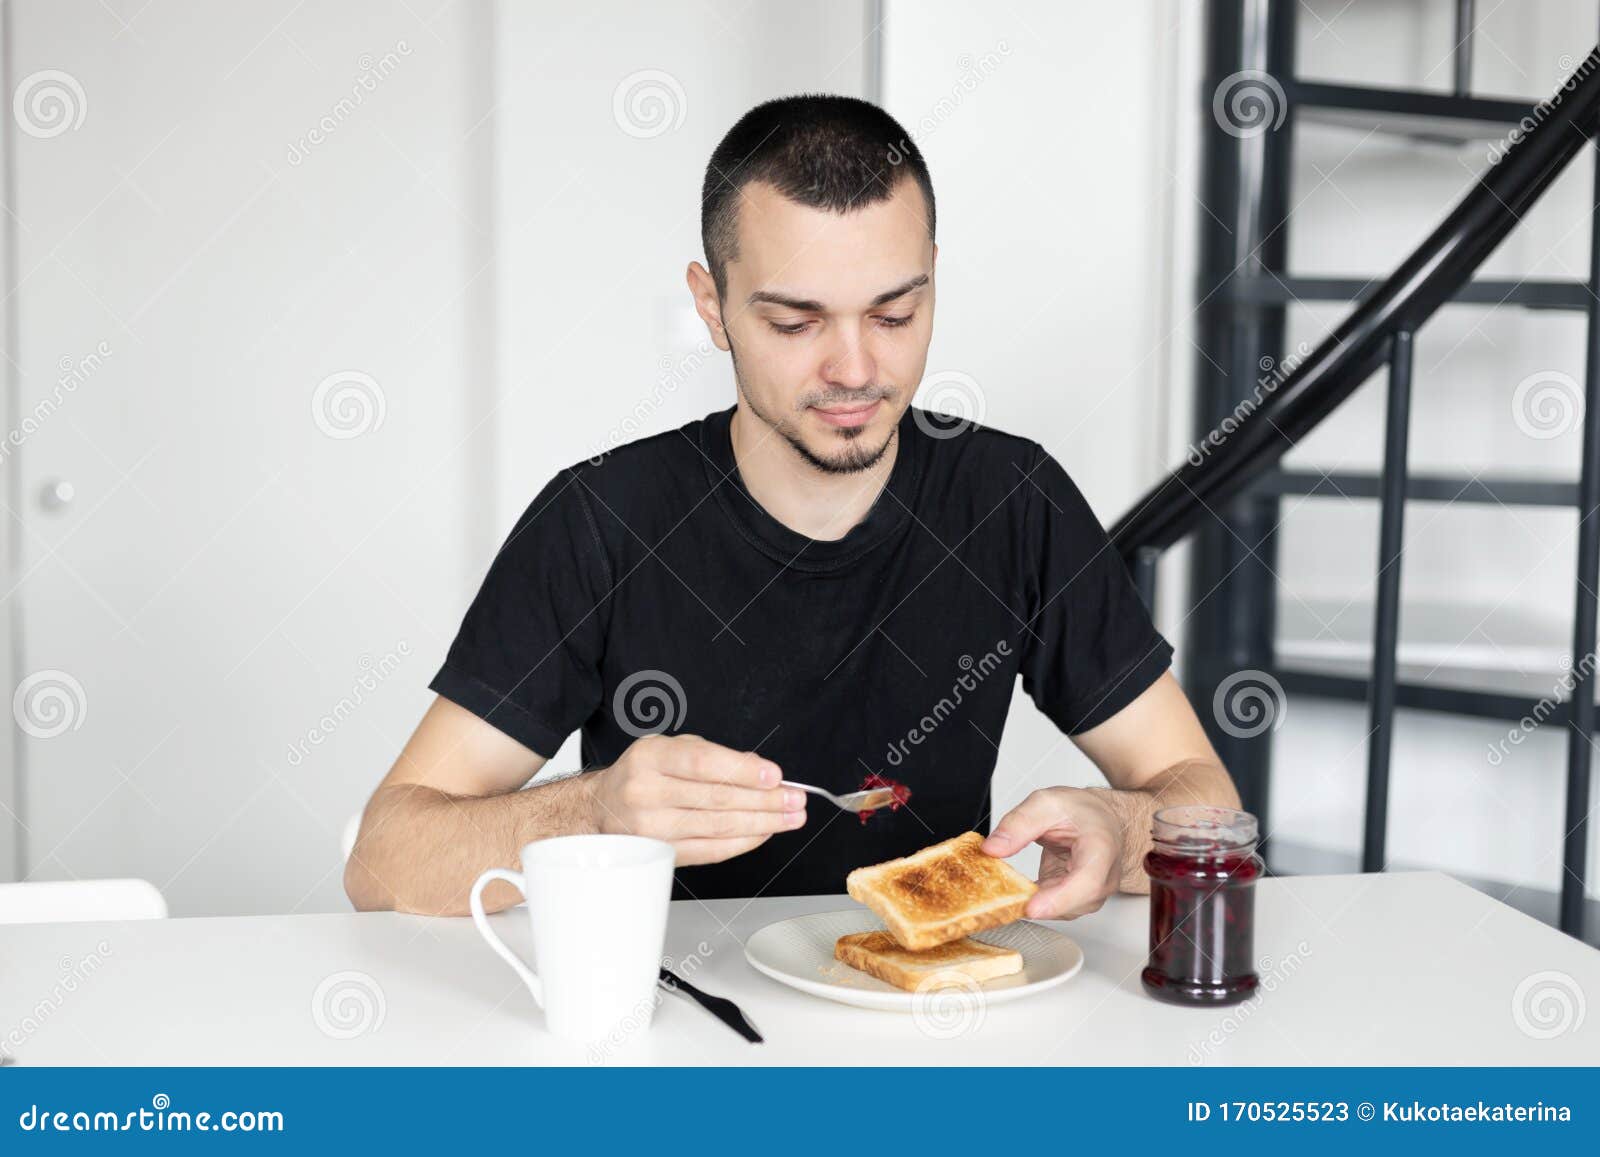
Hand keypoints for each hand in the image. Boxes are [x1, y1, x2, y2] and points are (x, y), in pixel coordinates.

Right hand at [585, 734, 805, 865]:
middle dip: (765, 801)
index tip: (775, 776)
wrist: (602, 808)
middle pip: (717, 799)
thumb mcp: (671, 749)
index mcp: (650, 758)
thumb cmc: (643, 774)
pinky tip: (764, 833)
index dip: (743, 771)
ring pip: (718, 827)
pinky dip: (743, 843)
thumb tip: (759, 769)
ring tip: (789, 817)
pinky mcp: (662, 853)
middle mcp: (646, 792)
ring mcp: (652, 828)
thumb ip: (714, 756)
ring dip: (762, 823)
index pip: (703, 764)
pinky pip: (710, 851)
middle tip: (795, 800)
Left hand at [982, 787, 1125, 918]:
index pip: (1088, 882)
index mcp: (1100, 848)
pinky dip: (1034, 902)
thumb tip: (993, 848)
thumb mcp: (1046, 802)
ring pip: (1062, 912)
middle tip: (1005, 898)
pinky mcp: (1076, 901)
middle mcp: (1103, 877)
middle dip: (1038, 905)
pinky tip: (1018, 891)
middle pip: (1075, 904)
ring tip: (1010, 886)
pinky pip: (1054, 909)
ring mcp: (1092, 893)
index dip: (1060, 899)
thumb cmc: (1081, 811)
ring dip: (1034, 903)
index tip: (1032, 907)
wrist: (1099, 820)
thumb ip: (1019, 823)